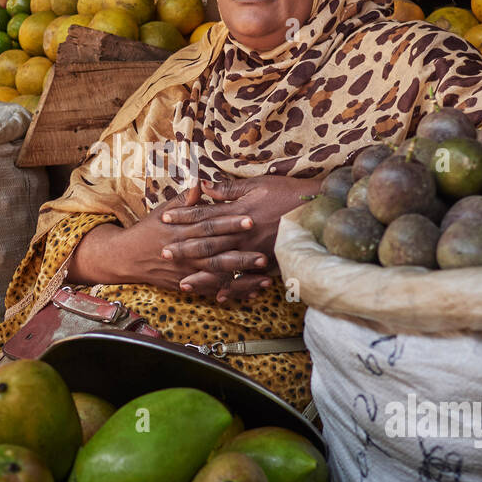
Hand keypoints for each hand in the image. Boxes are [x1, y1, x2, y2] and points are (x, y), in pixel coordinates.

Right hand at [64, 185, 270, 294]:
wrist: (126, 257)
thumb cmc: (148, 230)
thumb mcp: (163, 211)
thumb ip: (184, 200)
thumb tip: (200, 183)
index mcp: (181, 232)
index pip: (208, 226)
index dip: (229, 222)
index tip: (250, 218)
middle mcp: (184, 254)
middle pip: (215, 254)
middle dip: (240, 255)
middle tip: (264, 253)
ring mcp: (185, 273)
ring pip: (216, 276)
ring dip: (241, 278)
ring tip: (264, 278)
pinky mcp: (186, 286)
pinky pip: (210, 291)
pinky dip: (230, 293)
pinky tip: (250, 294)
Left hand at [162, 175, 321, 301]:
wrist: (317, 208)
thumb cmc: (288, 192)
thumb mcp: (258, 184)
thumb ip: (230, 189)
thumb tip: (204, 187)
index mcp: (239, 211)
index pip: (205, 214)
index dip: (183, 216)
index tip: (164, 219)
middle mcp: (244, 233)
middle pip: (209, 242)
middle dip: (185, 249)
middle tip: (164, 255)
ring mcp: (256, 250)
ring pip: (224, 265)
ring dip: (203, 276)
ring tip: (183, 284)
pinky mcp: (269, 262)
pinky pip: (248, 278)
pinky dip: (234, 288)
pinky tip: (220, 297)